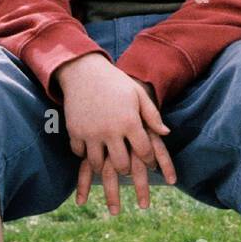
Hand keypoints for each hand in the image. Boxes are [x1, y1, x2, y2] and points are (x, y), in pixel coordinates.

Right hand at [58, 52, 176, 212]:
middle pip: (121, 165)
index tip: (150, 162)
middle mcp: (110, 131)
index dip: (149, 160)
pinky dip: (85, 155)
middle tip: (127, 168)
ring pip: (98, 164)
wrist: (84, 71)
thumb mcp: (138, 94)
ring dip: (103, 166)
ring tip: (108, 163)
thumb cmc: (116, 82)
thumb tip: (166, 133)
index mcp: (129, 121)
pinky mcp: (74, 133)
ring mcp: (90, 133)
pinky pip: (79, 154)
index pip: (144, 151)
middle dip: (126, 169)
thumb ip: (152, 115)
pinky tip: (91, 151)